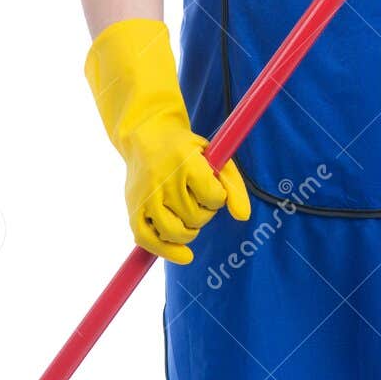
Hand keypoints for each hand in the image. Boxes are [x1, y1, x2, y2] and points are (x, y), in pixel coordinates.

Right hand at [84, 18, 250, 265]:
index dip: (221, 196)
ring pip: (177, 230)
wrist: (140, 126)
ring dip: (189, 228)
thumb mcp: (212, 148)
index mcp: (182, 156)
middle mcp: (161, 176)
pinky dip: (166, 251)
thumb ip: (232, 181)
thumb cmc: (184, 138)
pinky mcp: (132, 210)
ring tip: (188, 209)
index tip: (225, 197)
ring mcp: (144, 193)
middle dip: (206, 208)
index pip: (212, 192)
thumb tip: (247, 217)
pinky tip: (181, 252)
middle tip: (201, 193)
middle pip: (197, 215)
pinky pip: (148, 242)